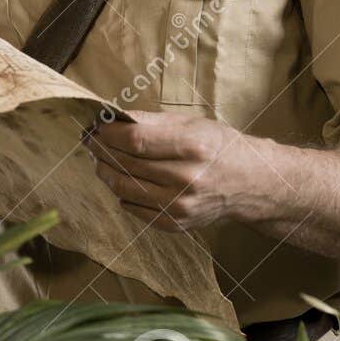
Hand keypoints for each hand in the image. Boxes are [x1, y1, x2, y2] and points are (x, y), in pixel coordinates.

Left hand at [86, 109, 260, 232]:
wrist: (249, 183)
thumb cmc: (219, 146)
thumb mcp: (192, 123)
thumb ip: (152, 121)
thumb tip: (113, 117)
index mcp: (192, 147)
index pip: (135, 140)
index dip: (108, 133)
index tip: (95, 127)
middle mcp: (186, 179)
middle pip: (126, 164)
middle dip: (100, 150)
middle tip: (90, 141)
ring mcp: (180, 205)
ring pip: (123, 189)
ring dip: (104, 172)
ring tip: (100, 160)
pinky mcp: (176, 223)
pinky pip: (133, 208)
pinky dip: (121, 193)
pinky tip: (121, 179)